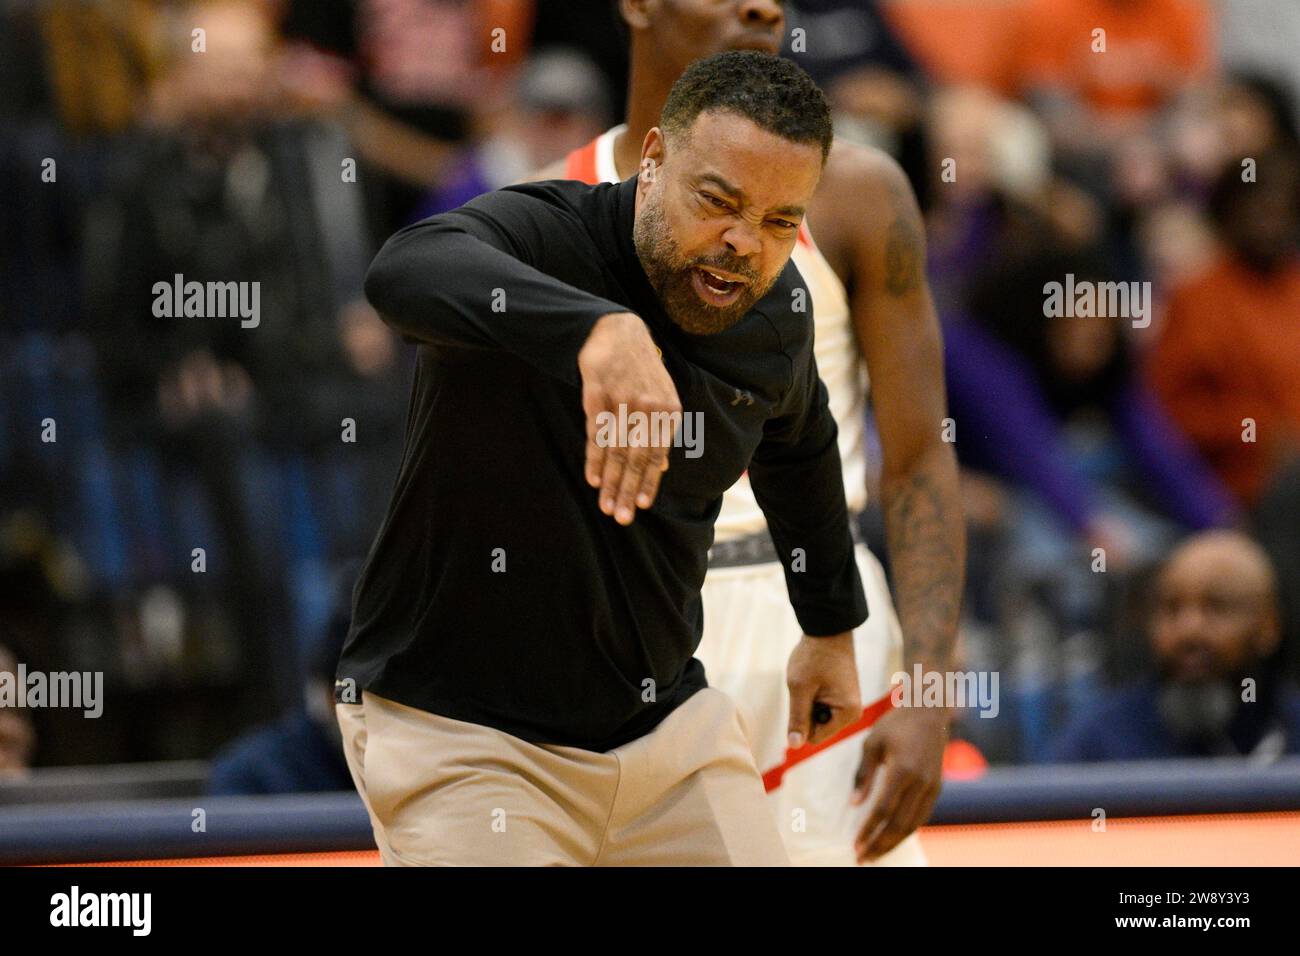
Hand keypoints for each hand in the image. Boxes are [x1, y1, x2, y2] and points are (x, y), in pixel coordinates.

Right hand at [577, 312, 680, 524]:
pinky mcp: (598, 393)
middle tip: (620, 517)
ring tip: (605, 506)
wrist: (618, 331)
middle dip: (627, 490)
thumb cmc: (642, 370)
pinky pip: (597, 433)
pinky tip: (593, 478)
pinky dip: (594, 458)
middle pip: (637, 457)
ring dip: (610, 481)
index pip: (657, 454)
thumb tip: (662, 469)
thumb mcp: (662, 396)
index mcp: (668, 409)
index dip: (648, 482)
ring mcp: (622, 400)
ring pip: (617, 449)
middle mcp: (648, 406)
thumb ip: (662, 431)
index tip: (640, 506)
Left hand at [786, 633, 860, 748]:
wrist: (828, 630)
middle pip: (817, 729)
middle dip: (806, 710)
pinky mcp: (843, 698)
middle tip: (808, 685)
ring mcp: (849, 706)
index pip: (815, 737)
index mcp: (847, 714)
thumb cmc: (814, 656)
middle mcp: (853, 714)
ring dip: (808, 702)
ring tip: (813, 680)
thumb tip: (795, 745)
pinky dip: (813, 696)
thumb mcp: (800, 688)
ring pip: (817, 717)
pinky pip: (821, 707)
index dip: (801, 720)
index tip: (804, 695)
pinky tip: (817, 678)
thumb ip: (798, 718)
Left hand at [851, 706, 946, 862]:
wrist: (928, 713)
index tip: (856, 845)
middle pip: (899, 824)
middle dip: (880, 844)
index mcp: (902, 770)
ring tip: (876, 854)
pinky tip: (892, 837)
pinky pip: (921, 816)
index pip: (883, 809)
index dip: (868, 830)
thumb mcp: (871, 744)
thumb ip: (863, 775)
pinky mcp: (937, 788)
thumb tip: (854, 805)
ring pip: (913, 824)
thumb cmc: (895, 725)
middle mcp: (921, 782)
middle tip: (863, 858)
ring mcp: (932, 786)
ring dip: (893, 842)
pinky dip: (906, 831)